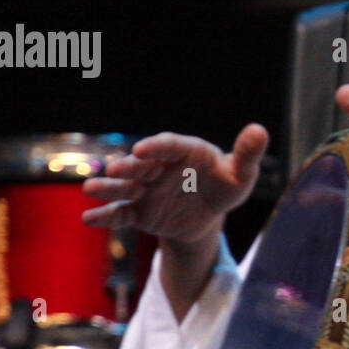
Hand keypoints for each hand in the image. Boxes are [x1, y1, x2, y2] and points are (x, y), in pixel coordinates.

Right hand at [81, 124, 269, 244]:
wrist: (209, 214)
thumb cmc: (225, 185)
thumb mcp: (240, 175)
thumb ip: (247, 155)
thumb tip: (259, 130)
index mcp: (183, 151)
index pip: (167, 146)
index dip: (156, 147)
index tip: (144, 150)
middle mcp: (159, 167)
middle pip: (141, 165)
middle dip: (129, 166)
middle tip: (117, 168)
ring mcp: (146, 189)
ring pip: (125, 187)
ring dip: (109, 187)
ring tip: (91, 188)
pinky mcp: (139, 212)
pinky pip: (121, 214)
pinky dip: (105, 215)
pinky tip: (88, 218)